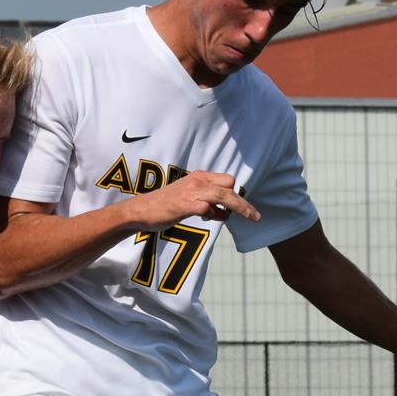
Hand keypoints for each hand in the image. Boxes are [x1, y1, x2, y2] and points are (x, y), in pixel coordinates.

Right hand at [129, 171, 260, 229]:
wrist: (140, 211)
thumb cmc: (165, 206)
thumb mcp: (189, 200)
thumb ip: (207, 203)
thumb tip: (225, 213)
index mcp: (199, 177)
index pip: (227, 180)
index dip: (234, 193)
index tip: (240, 208)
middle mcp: (197, 181)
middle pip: (230, 186)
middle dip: (244, 202)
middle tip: (255, 217)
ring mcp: (192, 192)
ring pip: (224, 196)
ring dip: (241, 207)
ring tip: (253, 217)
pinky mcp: (185, 205)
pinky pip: (208, 209)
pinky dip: (213, 215)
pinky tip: (207, 218)